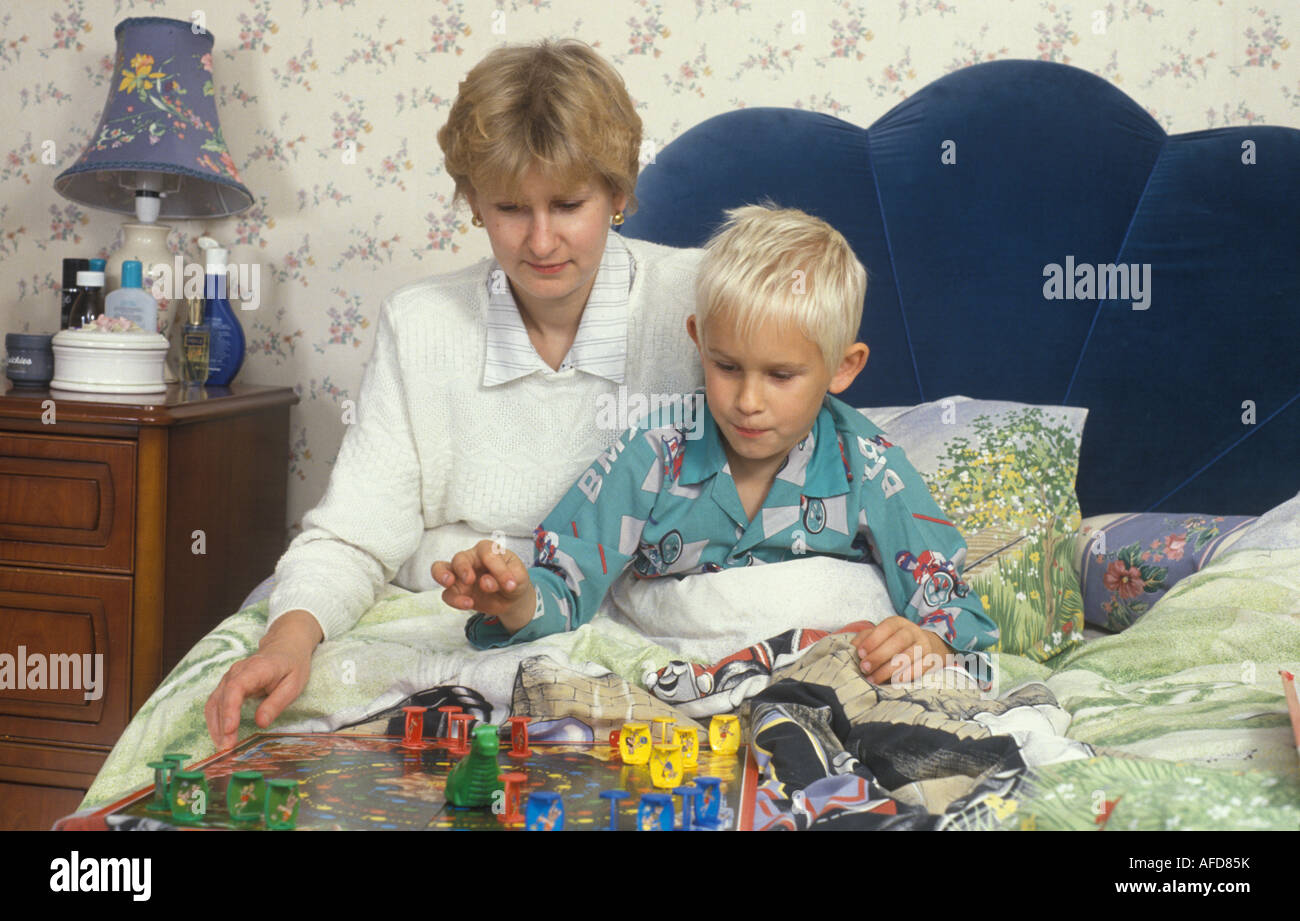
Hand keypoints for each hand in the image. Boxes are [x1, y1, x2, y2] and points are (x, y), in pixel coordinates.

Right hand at [204, 610, 321, 748]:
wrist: (286, 647)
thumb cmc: (292, 666)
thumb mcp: (293, 685)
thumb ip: (276, 703)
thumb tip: (261, 723)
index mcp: (256, 669)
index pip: (236, 688)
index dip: (230, 709)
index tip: (230, 729)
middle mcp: (237, 671)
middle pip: (222, 698)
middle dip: (222, 725)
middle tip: (227, 748)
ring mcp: (229, 677)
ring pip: (214, 702)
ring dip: (215, 726)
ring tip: (222, 747)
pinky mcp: (227, 685)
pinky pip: (216, 703)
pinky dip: (215, 720)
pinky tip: (220, 736)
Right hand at [432, 540, 534, 631]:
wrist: (511, 598)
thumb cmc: (513, 578)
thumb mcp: (519, 577)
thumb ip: (507, 577)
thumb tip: (488, 583)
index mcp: (488, 550)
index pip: (488, 554)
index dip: (497, 569)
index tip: (509, 584)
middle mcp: (471, 559)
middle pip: (459, 557)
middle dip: (462, 568)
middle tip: (469, 579)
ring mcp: (460, 575)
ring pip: (441, 569)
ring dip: (443, 575)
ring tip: (450, 583)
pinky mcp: (456, 591)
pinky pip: (447, 594)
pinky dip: (454, 599)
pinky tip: (469, 604)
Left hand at [851, 616, 949, 683]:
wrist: (925, 646)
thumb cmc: (894, 642)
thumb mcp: (880, 635)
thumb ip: (865, 638)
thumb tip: (852, 647)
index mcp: (898, 623)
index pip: (886, 628)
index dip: (873, 640)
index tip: (860, 654)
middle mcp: (913, 632)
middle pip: (898, 642)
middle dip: (879, 656)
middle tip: (864, 668)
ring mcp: (924, 646)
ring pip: (908, 656)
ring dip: (888, 670)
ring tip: (873, 679)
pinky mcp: (931, 660)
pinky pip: (919, 669)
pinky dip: (905, 676)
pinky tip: (892, 682)